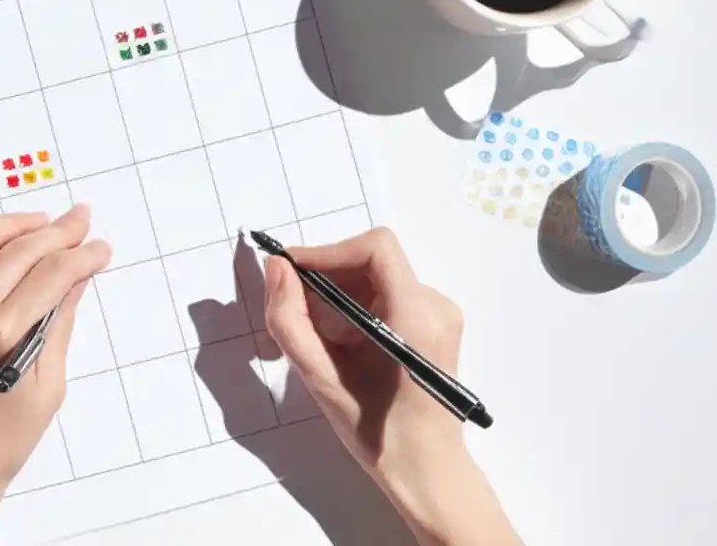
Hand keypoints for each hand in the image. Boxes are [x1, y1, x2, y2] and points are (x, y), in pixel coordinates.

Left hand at [0, 205, 110, 545]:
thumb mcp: (46, 388)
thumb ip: (57, 325)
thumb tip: (75, 279)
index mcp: (2, 337)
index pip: (52, 273)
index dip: (81, 254)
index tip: (99, 248)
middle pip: (15, 252)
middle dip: (54, 231)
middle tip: (78, 221)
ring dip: (8, 225)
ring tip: (36, 220)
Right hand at [264, 228, 519, 545]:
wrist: (424, 469)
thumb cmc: (375, 432)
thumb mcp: (321, 379)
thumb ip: (290, 320)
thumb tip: (276, 269)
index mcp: (417, 316)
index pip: (375, 247)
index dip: (328, 251)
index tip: (291, 272)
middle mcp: (436, 305)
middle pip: (373, 262)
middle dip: (328, 279)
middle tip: (296, 313)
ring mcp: (440, 314)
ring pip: (377, 279)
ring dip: (339, 298)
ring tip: (322, 341)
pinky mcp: (434, 325)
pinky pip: (387, 296)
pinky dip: (356, 310)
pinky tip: (344, 347)